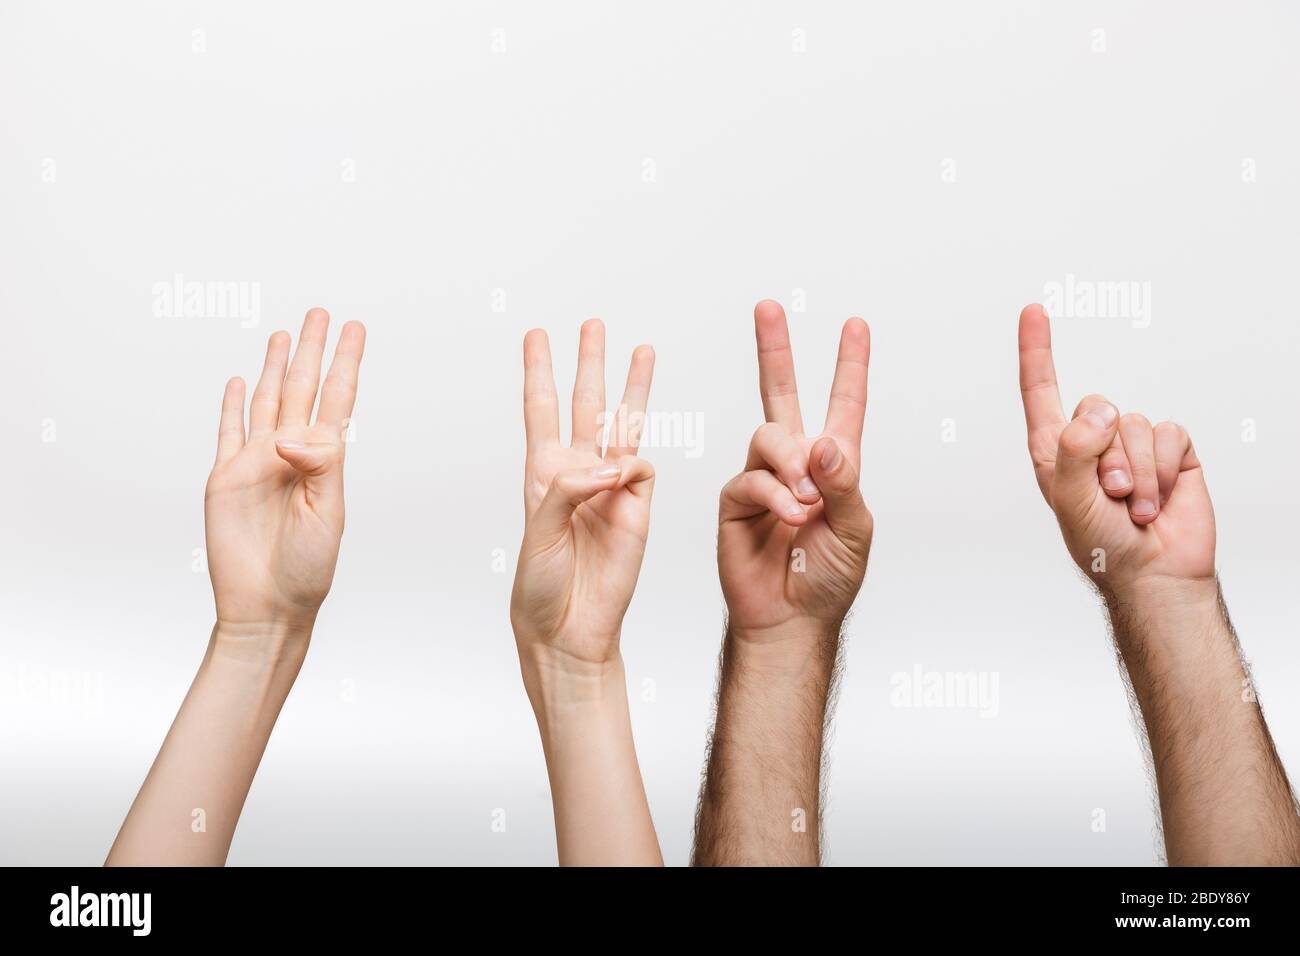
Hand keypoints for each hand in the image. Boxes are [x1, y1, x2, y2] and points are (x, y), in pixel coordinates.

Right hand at [205, 308, 365, 632]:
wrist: (268, 605)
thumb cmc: (307, 568)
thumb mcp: (328, 514)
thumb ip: (318, 467)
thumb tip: (289, 433)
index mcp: (325, 461)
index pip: (337, 399)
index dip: (346, 363)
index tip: (356, 330)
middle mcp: (292, 455)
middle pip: (303, 389)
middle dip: (312, 351)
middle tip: (320, 313)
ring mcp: (257, 464)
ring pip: (268, 401)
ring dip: (276, 368)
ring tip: (285, 334)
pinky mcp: (226, 479)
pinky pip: (228, 433)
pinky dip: (233, 406)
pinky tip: (240, 382)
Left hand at [511, 320, 655, 671]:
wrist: (571, 630)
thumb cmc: (540, 588)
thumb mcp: (537, 532)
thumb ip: (569, 490)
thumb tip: (612, 464)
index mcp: (542, 474)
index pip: (541, 409)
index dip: (539, 371)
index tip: (536, 335)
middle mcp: (577, 474)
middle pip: (585, 403)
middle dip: (589, 363)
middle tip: (593, 324)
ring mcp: (610, 489)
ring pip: (624, 424)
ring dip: (631, 387)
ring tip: (641, 349)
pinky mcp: (639, 507)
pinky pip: (642, 468)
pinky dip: (632, 464)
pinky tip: (620, 475)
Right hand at [719, 300, 872, 640]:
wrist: (789, 619)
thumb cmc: (829, 579)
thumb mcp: (855, 529)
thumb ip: (843, 483)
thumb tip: (824, 442)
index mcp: (835, 465)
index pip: (843, 404)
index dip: (849, 365)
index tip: (855, 326)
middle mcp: (797, 463)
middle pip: (782, 394)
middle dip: (775, 350)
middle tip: (768, 308)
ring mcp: (763, 478)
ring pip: (768, 436)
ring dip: (791, 463)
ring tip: (805, 502)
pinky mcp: (736, 500)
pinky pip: (750, 477)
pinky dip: (773, 494)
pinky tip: (788, 516)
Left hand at [1017, 304, 1213, 596]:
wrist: (1153, 572)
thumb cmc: (1101, 542)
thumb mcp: (1069, 498)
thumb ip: (1073, 449)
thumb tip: (1101, 412)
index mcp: (1055, 449)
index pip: (1041, 391)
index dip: (1037, 351)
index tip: (1033, 310)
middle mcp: (1092, 439)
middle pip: (1095, 407)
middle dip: (1103, 456)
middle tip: (1107, 497)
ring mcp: (1132, 443)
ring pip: (1133, 425)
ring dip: (1134, 473)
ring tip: (1131, 507)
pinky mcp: (1170, 450)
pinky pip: (1167, 435)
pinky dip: (1161, 471)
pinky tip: (1157, 501)